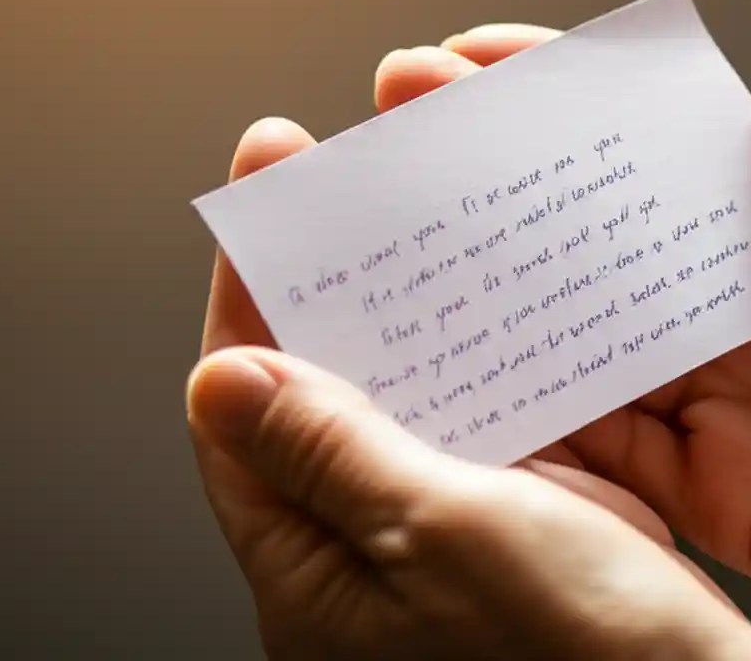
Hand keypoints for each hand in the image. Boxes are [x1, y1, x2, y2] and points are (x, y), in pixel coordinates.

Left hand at [195, 75, 750, 656]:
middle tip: (350, 179)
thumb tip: (222, 380)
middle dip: (339, 283)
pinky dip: (497, 354)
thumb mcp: (436, 540)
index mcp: (319, 569)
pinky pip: (492, 416)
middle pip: (328, 389)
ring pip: (416, 394)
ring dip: (425, 310)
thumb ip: (329, 453)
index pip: (246, 408)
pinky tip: (516, 294)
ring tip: (436, 216)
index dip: (251, 292)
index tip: (267, 190)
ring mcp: (452, 534)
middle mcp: (374, 551)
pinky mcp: (528, 522)